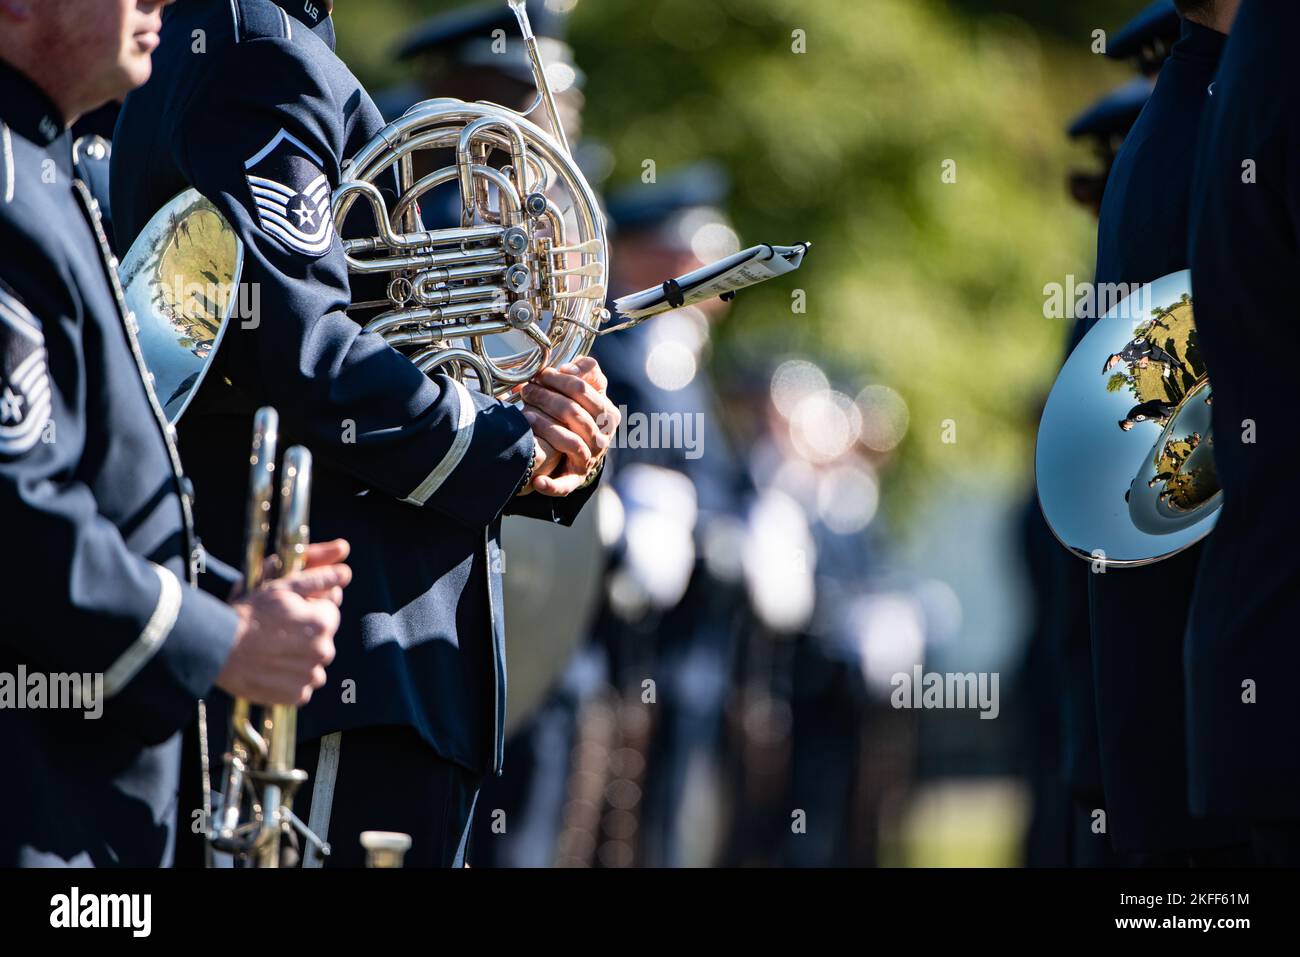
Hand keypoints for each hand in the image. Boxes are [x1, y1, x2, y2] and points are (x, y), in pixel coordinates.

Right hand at [216, 545, 350, 705]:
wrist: (218, 649)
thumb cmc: (249, 614)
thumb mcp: (282, 588)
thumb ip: (319, 579)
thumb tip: (345, 573)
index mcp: (324, 623)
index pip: (330, 615)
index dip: (309, 612)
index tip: (288, 615)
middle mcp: (323, 651)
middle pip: (323, 641)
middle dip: (306, 637)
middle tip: (277, 634)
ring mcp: (310, 676)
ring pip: (313, 665)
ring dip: (299, 659)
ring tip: (272, 652)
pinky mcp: (297, 696)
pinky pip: (301, 686)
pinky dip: (289, 680)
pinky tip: (270, 669)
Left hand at [520, 358, 617, 490]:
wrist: (585, 451)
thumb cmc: (583, 415)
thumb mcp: (591, 391)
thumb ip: (586, 372)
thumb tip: (568, 368)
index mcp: (609, 414)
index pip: (583, 390)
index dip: (558, 380)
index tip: (539, 375)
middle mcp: (603, 438)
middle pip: (574, 413)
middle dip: (546, 398)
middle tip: (526, 391)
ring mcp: (590, 459)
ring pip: (570, 442)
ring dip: (546, 428)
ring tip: (525, 417)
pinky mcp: (575, 479)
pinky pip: (565, 484)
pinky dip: (552, 485)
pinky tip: (537, 481)